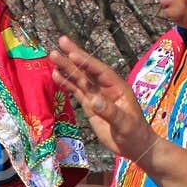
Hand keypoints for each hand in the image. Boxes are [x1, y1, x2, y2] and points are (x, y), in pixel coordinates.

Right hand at [51, 36, 151, 159]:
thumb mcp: (125, 124)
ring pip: (80, 78)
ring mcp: (97, 96)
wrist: (135, 146)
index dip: (86, 62)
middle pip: (88, 69)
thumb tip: (93, 100)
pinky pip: (77, 91)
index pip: (100, 71)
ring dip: (67, 67)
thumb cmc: (134, 134)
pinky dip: (66, 83)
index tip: (72, 53)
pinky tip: (56, 75)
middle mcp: (106, 88)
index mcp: (117, 87)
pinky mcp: (90, 106)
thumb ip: (110, 112)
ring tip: (52, 55)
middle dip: (74, 56)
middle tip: (61, 41)